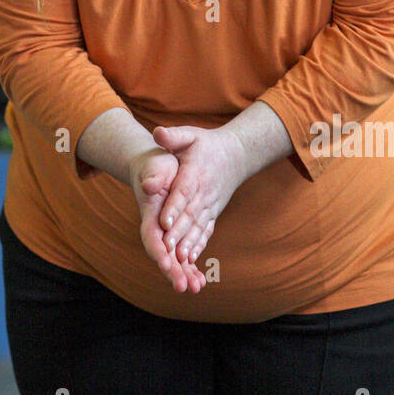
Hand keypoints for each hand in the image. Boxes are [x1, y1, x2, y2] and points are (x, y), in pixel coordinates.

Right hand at [128, 146, 206, 293]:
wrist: (162, 165)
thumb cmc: (159, 163)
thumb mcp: (156, 164)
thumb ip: (152, 175)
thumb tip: (150, 185)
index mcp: (150, 213)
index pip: (151, 236)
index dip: (158, 250)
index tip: (166, 264)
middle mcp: (156, 227)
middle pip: (162, 254)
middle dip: (172, 271)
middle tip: (183, 287)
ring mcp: (167, 232)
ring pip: (174, 258)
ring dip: (184, 273)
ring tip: (197, 288)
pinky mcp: (177, 233)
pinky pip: (183, 254)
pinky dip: (190, 267)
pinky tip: (200, 281)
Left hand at [151, 124, 246, 264]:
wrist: (235, 155)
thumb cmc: (206, 145)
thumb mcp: (190, 135)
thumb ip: (173, 136)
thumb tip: (157, 133)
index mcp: (196, 173)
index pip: (184, 192)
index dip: (174, 208)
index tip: (164, 222)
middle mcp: (205, 193)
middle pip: (190, 215)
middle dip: (179, 233)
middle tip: (167, 248)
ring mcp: (210, 205)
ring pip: (198, 227)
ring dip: (189, 244)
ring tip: (179, 260)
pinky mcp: (212, 214)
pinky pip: (206, 231)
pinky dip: (199, 245)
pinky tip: (190, 261)